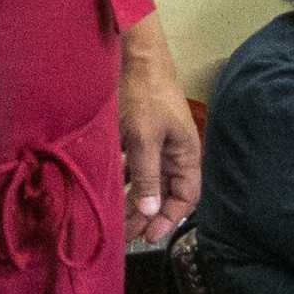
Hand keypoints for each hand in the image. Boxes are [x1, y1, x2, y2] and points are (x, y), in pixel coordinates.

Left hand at [119, 15, 201, 247]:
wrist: (135, 56)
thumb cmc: (146, 94)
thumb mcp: (145, 138)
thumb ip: (146, 176)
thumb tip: (150, 212)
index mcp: (186, 154)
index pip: (185, 197)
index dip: (169, 219)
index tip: (148, 236)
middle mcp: (173, 153)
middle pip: (163, 194)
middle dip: (145, 215)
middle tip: (124, 235)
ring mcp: (155, 144)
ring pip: (145, 182)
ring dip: (131, 200)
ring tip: (114, 219)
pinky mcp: (136, 136)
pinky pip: (131, 166)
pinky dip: (121, 180)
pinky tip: (107, 190)